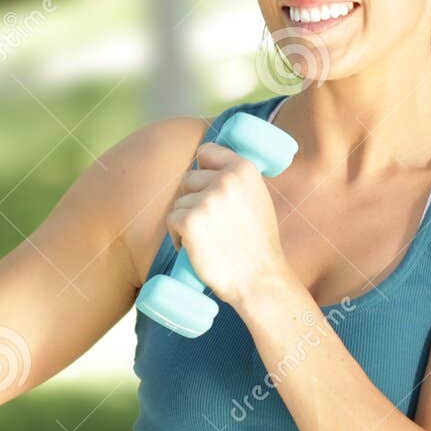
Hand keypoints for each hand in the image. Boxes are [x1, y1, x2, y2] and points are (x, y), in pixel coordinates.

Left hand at [164, 142, 290, 307]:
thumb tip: (206, 163)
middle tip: (212, 226)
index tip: (207, 188)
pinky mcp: (189, 220)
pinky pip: (172, 220)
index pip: (207, 152)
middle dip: (194, 201)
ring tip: (208, 241)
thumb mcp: (257, 199)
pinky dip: (178, 236)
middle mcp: (226, 179)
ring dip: (187, 221)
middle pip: (189, 179)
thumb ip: (236, 179)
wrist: (259, 279)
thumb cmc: (257, 244)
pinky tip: (196, 249)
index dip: (203, 170)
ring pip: (179, 202)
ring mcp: (206, 199)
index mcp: (244, 169)